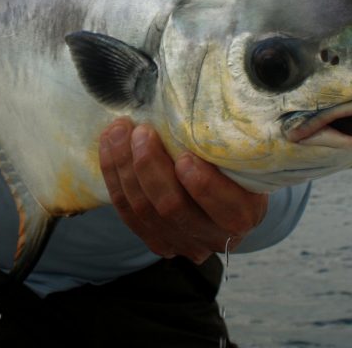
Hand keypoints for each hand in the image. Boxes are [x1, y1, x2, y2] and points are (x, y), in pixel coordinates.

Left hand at [99, 118, 268, 262]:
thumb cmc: (232, 163)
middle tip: (141, 131)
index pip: (226, 208)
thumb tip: (198, 108)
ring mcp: (182, 243)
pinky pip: (127, 213)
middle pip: (173, 207)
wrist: (224, 195)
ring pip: (143, 210)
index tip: (184, 157)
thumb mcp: (241, 154)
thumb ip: (223, 143)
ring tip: (118, 131)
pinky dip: (114, 178)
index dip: (204, 186)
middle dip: (149, 167)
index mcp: (243, 214)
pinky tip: (108, 148)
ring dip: (124, 167)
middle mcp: (214, 236)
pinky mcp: (157, 242)